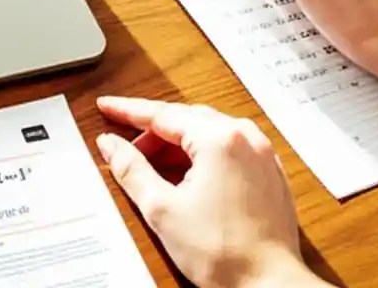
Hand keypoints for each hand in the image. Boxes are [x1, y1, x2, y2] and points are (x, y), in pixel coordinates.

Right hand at [96, 97, 326, 287]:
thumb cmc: (223, 253)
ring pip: (208, 132)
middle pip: (185, 119)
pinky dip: (202, 154)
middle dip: (152, 132)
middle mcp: (246, 137)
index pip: (162, 114)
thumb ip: (131, 169)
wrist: (269, 285)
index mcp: (219, 139)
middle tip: (124, 147)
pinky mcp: (270, 172)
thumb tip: (111, 144)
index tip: (107, 107)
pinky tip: (187, 175)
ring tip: (152, 166)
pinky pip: (229, 148)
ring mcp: (262, 154)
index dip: (128, 111)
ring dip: (177, 144)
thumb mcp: (161, 208)